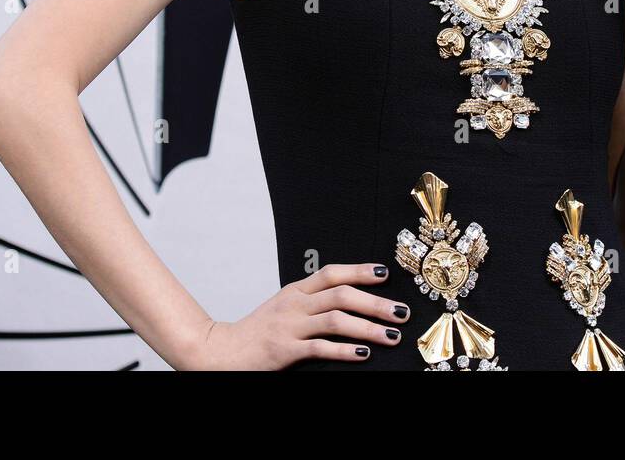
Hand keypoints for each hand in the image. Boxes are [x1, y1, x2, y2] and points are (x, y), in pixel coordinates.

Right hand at [180, 263, 408, 369]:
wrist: (223, 351)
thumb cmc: (259, 331)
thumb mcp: (284, 307)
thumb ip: (311, 301)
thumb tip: (350, 298)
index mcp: (296, 290)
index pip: (331, 272)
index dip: (360, 270)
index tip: (385, 273)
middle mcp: (295, 304)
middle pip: (341, 294)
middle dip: (375, 302)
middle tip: (401, 311)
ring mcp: (290, 326)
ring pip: (336, 319)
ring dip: (369, 326)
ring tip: (392, 335)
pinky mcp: (285, 350)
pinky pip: (321, 348)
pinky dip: (345, 350)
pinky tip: (363, 353)